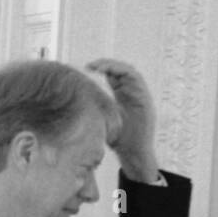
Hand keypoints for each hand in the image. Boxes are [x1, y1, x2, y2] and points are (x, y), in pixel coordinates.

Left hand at [86, 58, 159, 181]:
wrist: (134, 152)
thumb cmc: (118, 139)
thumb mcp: (102, 120)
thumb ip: (94, 109)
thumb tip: (73, 101)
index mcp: (121, 95)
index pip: (111, 75)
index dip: (100, 68)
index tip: (85, 68)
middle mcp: (131, 92)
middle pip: (120, 70)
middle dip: (105, 64)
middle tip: (90, 65)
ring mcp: (139, 94)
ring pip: (129, 71)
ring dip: (114, 66)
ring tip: (99, 67)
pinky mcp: (145, 98)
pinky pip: (137, 79)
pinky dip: (125, 73)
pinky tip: (112, 72)